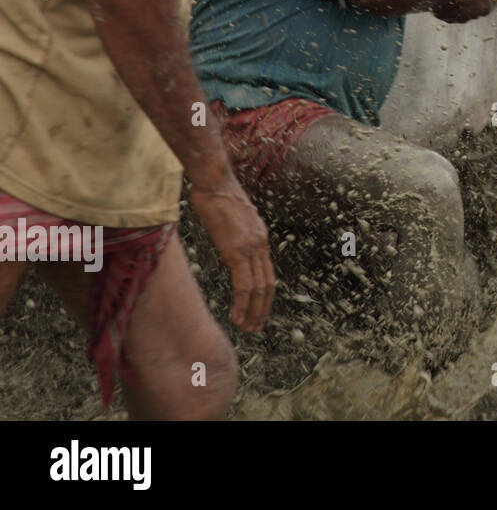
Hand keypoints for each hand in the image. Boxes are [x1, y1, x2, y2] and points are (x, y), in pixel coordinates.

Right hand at [189, 170, 274, 331]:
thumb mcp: (232, 216)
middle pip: (268, 284)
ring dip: (253, 312)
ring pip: (258, 288)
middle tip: (256, 327)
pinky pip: (244, 284)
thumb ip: (235, 231)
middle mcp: (261, 244)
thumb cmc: (217, 195)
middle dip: (263, 309)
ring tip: (247, 328)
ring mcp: (251, 247)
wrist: (215, 181)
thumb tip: (230, 239)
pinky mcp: (237, 250)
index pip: (268, 273)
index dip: (265, 295)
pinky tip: (236, 316)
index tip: (259, 311)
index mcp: (261, 237)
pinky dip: (242, 304)